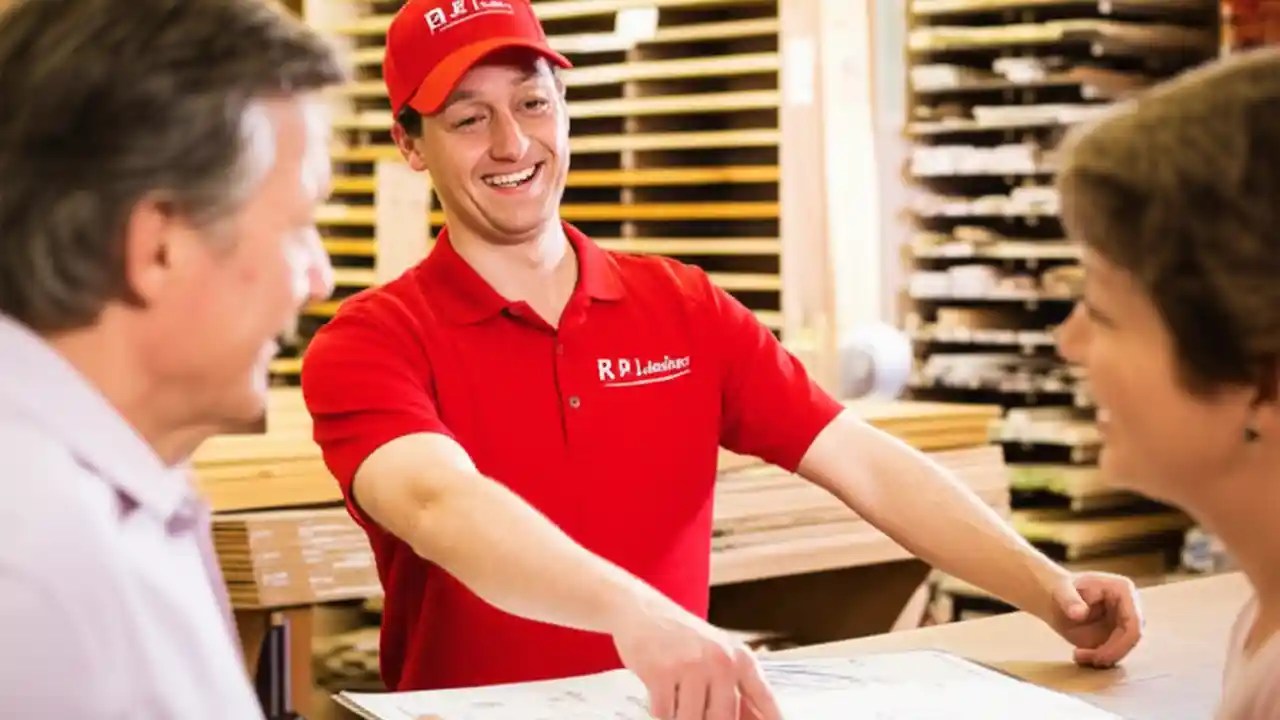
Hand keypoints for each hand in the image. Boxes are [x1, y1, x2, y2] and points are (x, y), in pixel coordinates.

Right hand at [610, 595, 782, 719]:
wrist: (641, 610)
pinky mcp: (662, 673)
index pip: (764, 699)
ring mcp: (692, 666)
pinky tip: (661, 690)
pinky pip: (664, 714)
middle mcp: (721, 661)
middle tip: (695, 708)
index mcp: (740, 658)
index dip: (772, 719)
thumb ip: (736, 689)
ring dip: (680, 716)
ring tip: (677, 696)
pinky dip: (660, 710)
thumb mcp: (716, 654)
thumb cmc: (681, 637)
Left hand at [1042, 571, 1143, 667]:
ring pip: (1124, 649)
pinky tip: (1079, 657)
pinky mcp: (1116, 635)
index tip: (1097, 657)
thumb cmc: (1057, 587)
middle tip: (1081, 657)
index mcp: (1123, 590)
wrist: (1052, 597)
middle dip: (1109, 653)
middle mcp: (1129, 606)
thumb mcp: (1059, 590)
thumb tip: (1080, 614)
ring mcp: (1124, 622)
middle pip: (1131, 640)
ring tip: (1077, 655)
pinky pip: (1114, 653)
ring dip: (1102, 658)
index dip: (1120, 645)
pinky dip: (1098, 659)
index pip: (1134, 623)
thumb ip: (1069, 600)